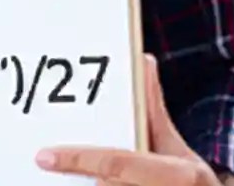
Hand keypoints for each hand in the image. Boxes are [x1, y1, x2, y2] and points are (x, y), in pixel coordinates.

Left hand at [34, 53, 224, 184]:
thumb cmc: (189, 180)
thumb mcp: (175, 147)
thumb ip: (153, 111)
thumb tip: (143, 61)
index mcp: (176, 174)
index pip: (116, 164)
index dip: (78, 159)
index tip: (44, 156)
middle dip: (82, 177)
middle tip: (51, 166)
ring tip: (63, 179)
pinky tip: (77, 183)